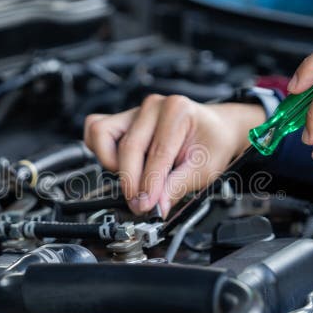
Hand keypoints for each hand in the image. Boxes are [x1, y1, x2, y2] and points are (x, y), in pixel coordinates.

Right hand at [84, 95, 264, 214]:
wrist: (216, 129)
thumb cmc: (212, 143)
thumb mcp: (205, 169)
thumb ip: (177, 187)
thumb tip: (156, 206)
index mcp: (177, 110)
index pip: (157, 153)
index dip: (149, 184)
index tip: (147, 206)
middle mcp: (153, 106)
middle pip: (128, 146)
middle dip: (132, 181)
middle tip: (140, 204)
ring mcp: (135, 111)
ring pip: (103, 135)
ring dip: (113, 163)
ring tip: (134, 179)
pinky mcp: (122, 120)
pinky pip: (96, 130)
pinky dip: (102, 151)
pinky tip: (121, 165)